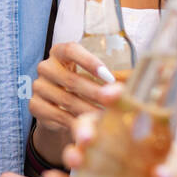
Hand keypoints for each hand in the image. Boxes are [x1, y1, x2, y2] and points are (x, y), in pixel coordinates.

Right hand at [29, 42, 116, 160]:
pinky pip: (57, 115)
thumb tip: (142, 78)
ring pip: (66, 99)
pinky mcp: (34, 105)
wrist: (57, 106)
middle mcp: (46, 66)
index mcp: (60, 52)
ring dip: (88, 110)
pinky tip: (88, 126)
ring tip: (106, 118)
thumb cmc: (81, 85)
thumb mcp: (92, 75)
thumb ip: (109, 77)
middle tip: (114, 103)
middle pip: (71, 79)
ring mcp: (38, 86)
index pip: (72, 50)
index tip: (108, 75)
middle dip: (96, 92)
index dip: (89, 61)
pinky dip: (74, 122)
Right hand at [61, 106, 176, 176]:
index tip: (110, 93)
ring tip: (77, 160)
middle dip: (84, 127)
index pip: (124, 108)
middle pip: (92, 127)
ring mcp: (109, 172)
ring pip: (81, 155)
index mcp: (144, 134)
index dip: (113, 98)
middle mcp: (121, 148)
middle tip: (87, 137)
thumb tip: (159, 175)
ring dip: (73, 153)